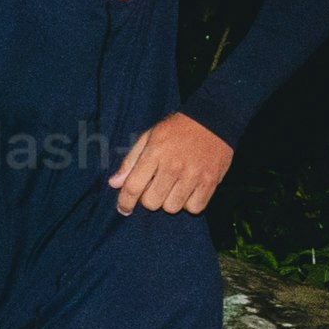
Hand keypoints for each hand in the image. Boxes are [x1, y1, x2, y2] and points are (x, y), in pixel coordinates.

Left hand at [110, 113, 234, 213]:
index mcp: (155, 153)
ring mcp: (193, 175)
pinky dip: (190, 203)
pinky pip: (195, 208)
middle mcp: (173, 166)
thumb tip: (114, 184)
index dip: (125, 202)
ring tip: (174, 187)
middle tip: (155, 187)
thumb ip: (131, 161)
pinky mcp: (210, 181)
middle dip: (149, 198)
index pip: (133, 186)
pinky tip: (188, 190)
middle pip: (152, 202)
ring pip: (172, 208)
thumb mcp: (149, 137)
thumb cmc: (178, 129)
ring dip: (170, 201)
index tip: (123, 209)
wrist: (214, 119)